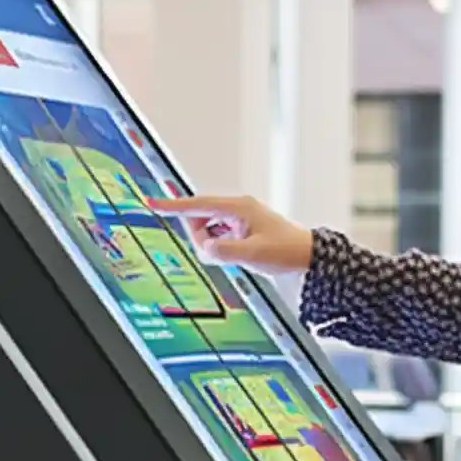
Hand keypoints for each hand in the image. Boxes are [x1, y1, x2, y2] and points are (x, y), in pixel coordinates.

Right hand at [148, 195, 313, 275]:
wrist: (308, 257)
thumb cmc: (286, 251)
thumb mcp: (254, 254)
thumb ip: (225, 251)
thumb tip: (204, 248)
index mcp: (239, 208)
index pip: (198, 205)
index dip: (174, 206)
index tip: (153, 203)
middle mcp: (237, 210)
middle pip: (200, 220)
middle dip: (202, 239)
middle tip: (223, 254)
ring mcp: (238, 220)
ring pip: (208, 232)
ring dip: (212, 247)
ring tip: (236, 256)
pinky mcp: (241, 231)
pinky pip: (218, 238)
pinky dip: (220, 249)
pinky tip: (235, 256)